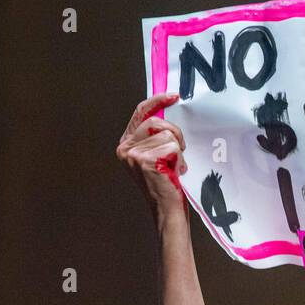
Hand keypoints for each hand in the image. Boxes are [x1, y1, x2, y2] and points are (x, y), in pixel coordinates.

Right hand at [115, 93, 188, 217]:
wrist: (166, 209)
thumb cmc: (165, 182)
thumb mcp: (156, 154)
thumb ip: (155, 135)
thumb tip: (167, 111)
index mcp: (126, 144)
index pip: (141, 112)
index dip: (158, 101)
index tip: (174, 96)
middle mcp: (125, 148)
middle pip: (156, 122)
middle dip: (174, 134)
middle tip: (179, 151)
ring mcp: (134, 154)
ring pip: (167, 135)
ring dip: (177, 151)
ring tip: (174, 166)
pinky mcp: (145, 160)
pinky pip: (172, 147)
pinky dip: (179, 160)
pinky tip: (175, 172)